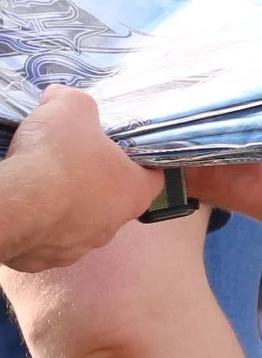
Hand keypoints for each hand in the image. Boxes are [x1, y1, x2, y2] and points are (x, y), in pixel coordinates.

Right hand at [2, 87, 161, 270]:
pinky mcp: (44, 260)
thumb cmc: (56, 156)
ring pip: (76, 224)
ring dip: (63, 208)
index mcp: (135, 191)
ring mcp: (79, 247)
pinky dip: (34, 226)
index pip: (152, 176)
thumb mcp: (71, 108)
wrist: (14, 203)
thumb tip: (61, 97)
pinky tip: (21, 208)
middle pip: (111, 200)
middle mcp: (114, 226)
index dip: (137, 161)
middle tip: (69, 164)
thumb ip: (74, 101)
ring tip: (39, 187)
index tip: (119, 150)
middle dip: (92, 183)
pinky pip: (43, 240)